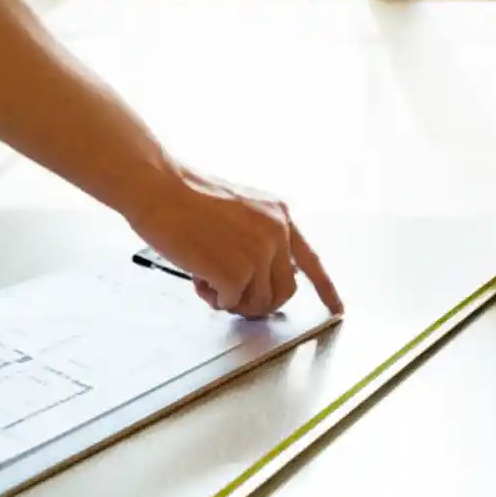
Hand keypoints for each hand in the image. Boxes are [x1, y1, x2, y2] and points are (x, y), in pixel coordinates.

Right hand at [129, 166, 341, 318]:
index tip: (337, 309)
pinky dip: (213, 299)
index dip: (325, 289)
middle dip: (260, 302)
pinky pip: (231, 303)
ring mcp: (259, 254)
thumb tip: (264, 278)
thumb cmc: (187, 198)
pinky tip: (198, 278)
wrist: (159, 187)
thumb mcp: (241, 209)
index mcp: (280, 215)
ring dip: (232, 300)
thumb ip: (260, 238)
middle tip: (232, 296)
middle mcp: (278, 234)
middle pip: (284, 292)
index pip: (311, 261)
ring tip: (207, 277)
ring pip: (258, 303)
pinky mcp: (237, 273)